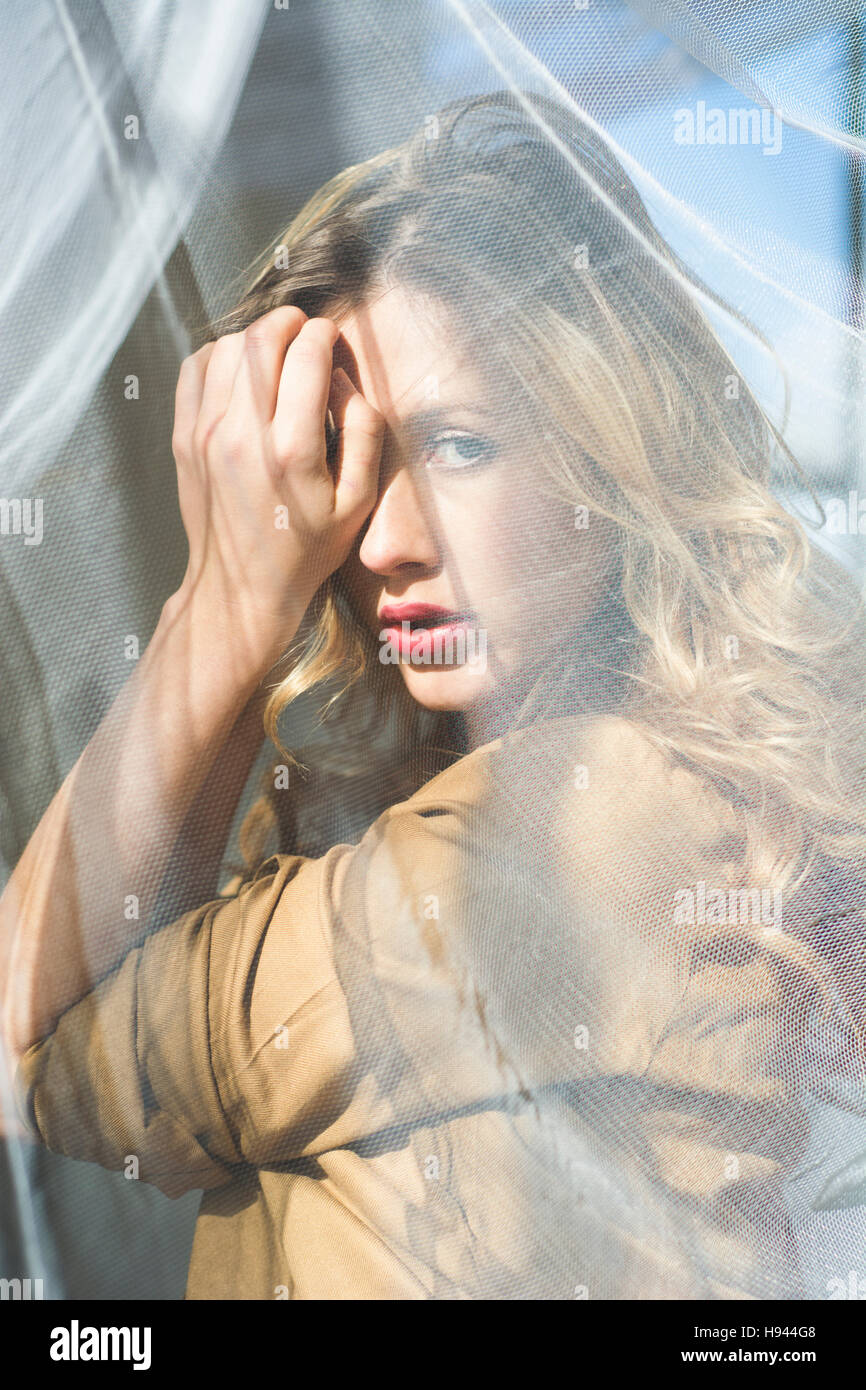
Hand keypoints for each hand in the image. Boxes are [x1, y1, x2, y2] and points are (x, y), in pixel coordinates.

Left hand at [170, 306, 382, 668]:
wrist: (241, 589)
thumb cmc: (305, 550)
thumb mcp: (358, 502)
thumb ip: (364, 431)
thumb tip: (341, 376)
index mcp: (291, 451)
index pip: (305, 354)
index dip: (323, 334)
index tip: (330, 340)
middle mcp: (241, 436)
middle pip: (260, 339)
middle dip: (288, 323)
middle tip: (305, 332)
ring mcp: (204, 435)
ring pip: (225, 347)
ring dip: (254, 338)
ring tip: (275, 354)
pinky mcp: (184, 439)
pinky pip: (195, 369)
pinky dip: (220, 356)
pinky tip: (240, 373)